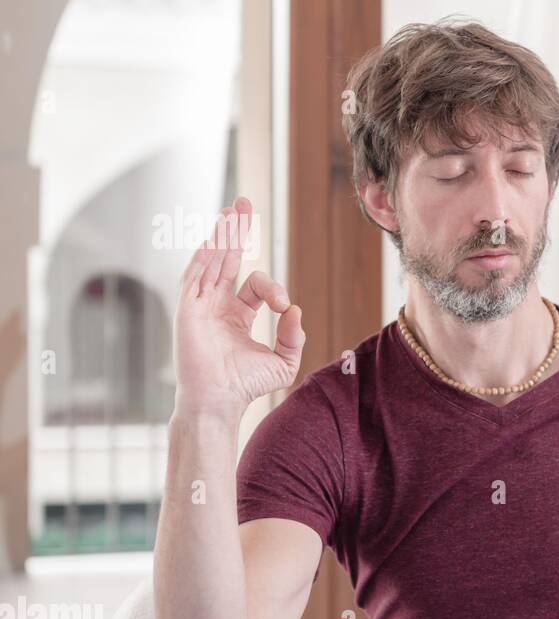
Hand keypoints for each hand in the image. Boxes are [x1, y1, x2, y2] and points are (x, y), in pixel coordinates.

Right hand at [173, 196, 304, 418]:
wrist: (220, 400)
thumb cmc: (247, 385)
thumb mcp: (283, 362)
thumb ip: (294, 337)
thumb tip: (295, 310)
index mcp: (235, 314)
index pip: (254, 285)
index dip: (273, 289)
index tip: (284, 307)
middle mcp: (215, 305)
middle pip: (225, 258)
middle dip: (236, 231)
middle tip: (244, 203)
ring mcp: (199, 304)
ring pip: (210, 259)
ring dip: (222, 234)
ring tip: (233, 208)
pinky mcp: (188, 308)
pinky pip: (197, 273)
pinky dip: (207, 253)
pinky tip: (218, 234)